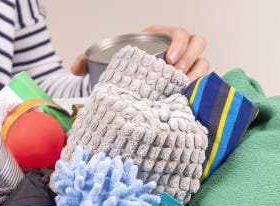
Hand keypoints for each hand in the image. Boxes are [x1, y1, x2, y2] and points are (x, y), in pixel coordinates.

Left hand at [70, 26, 209, 79]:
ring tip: (183, 86)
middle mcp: (176, 49)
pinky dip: (199, 88)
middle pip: (197, 44)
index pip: (179, 33)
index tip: (169, 59)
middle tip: (175, 73)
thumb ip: (85, 62)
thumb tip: (76, 67)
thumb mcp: (101, 63)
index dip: (179, 43)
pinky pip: (202, 82)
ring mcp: (185, 65)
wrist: (124, 86)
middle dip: (190, 57)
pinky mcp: (187, 83)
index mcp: (159, 37)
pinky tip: (189, 98)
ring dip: (197, 73)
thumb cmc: (118, 69)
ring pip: (203, 62)